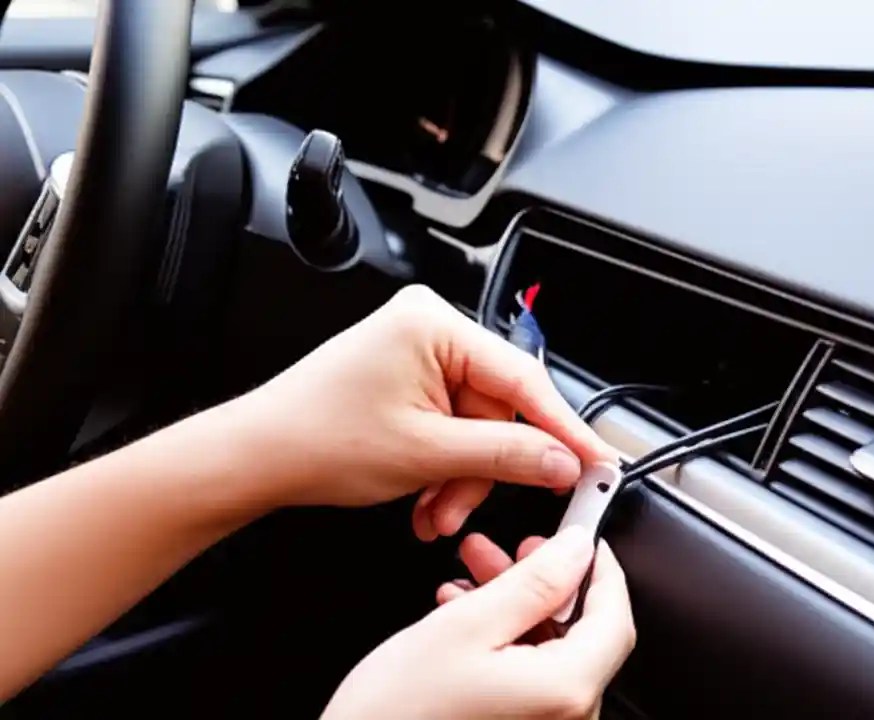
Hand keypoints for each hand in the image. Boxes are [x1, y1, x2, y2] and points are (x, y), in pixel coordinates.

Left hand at [224, 285, 613, 534]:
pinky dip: (444, 466)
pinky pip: (451, 425)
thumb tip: (562, 460)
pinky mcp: (408, 377)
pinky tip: (424, 495)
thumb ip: (507, 455)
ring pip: (476, 426)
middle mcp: (429, 327)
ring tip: (432, 510)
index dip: (563, 427)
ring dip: (461, 477)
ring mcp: (417, 352)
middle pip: (499, 408)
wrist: (256, 456)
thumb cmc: (316, 438)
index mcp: (434, 324)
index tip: (596, 459)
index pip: (523, 378)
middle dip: (485, 468)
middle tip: (465, 508)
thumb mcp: (427, 454)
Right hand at [321, 526, 635, 719]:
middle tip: (514, 548)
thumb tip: (575, 550)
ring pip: (552, 651)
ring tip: (472, 576)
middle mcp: (567, 718)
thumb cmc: (397, 713)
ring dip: (518, 607)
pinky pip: (532, 678)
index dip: (601, 569)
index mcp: (566, 690)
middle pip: (582, 633)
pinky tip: (468, 616)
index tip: (581, 537)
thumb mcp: (466, 627)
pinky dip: (508, 642)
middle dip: (545, 583)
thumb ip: (533, 582)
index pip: (615, 617)